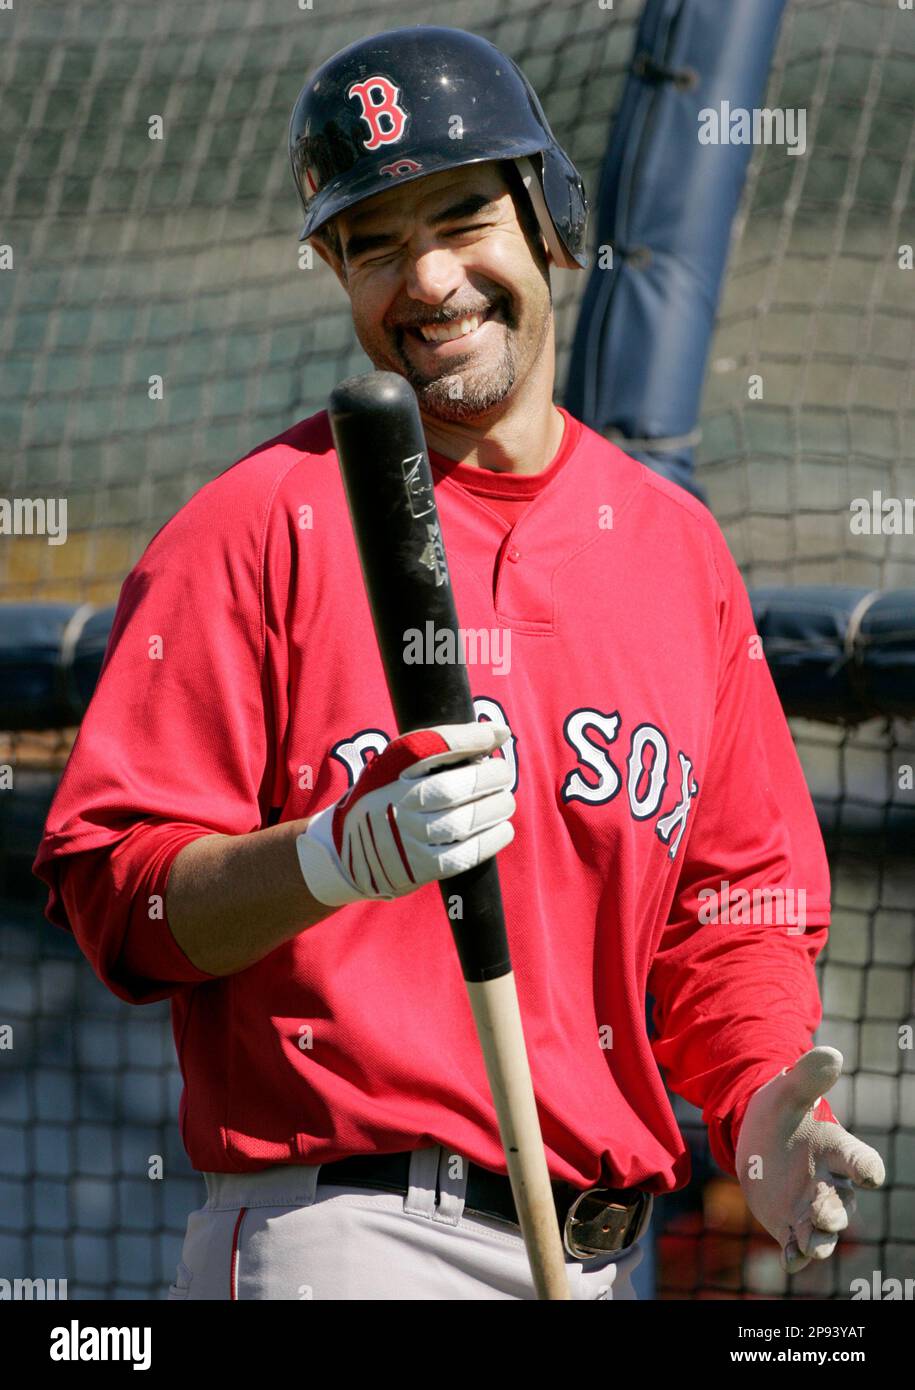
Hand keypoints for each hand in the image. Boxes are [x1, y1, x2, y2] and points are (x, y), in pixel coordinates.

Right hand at [295, 721, 515, 906]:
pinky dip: (490, 840)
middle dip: (488, 777)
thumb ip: (446, 748)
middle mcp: (395, 801)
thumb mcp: (400, 766)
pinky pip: (462, 855)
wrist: (348, 850)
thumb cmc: (390, 797)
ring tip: (505, 801)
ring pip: (461, 823)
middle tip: (503, 773)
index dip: (467, 738)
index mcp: (389, 768)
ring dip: (494, 809)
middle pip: (451, 788)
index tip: (493, 735)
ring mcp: (406, 836)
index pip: (428, 745)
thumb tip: (501, 733)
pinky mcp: (418, 867)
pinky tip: (502, 829)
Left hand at [735, 1046, 884, 1272]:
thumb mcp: (787, 1091)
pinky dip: (795, 1254)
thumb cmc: (781, 1112)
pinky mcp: (789, 1224)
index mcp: (839, 1151)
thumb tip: (831, 1050)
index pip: (864, 1162)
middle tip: (821, 1212)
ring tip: (807, 1243)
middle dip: (834, 1211)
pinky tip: (789, 1259)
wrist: (757, 1137)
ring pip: (824, 1231)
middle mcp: (831, 1184)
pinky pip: (797, 1245)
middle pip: (844, 1204)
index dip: (866, 1169)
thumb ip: (809, 1077)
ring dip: (819, 1239)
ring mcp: (810, 1208)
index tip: (865, 1173)